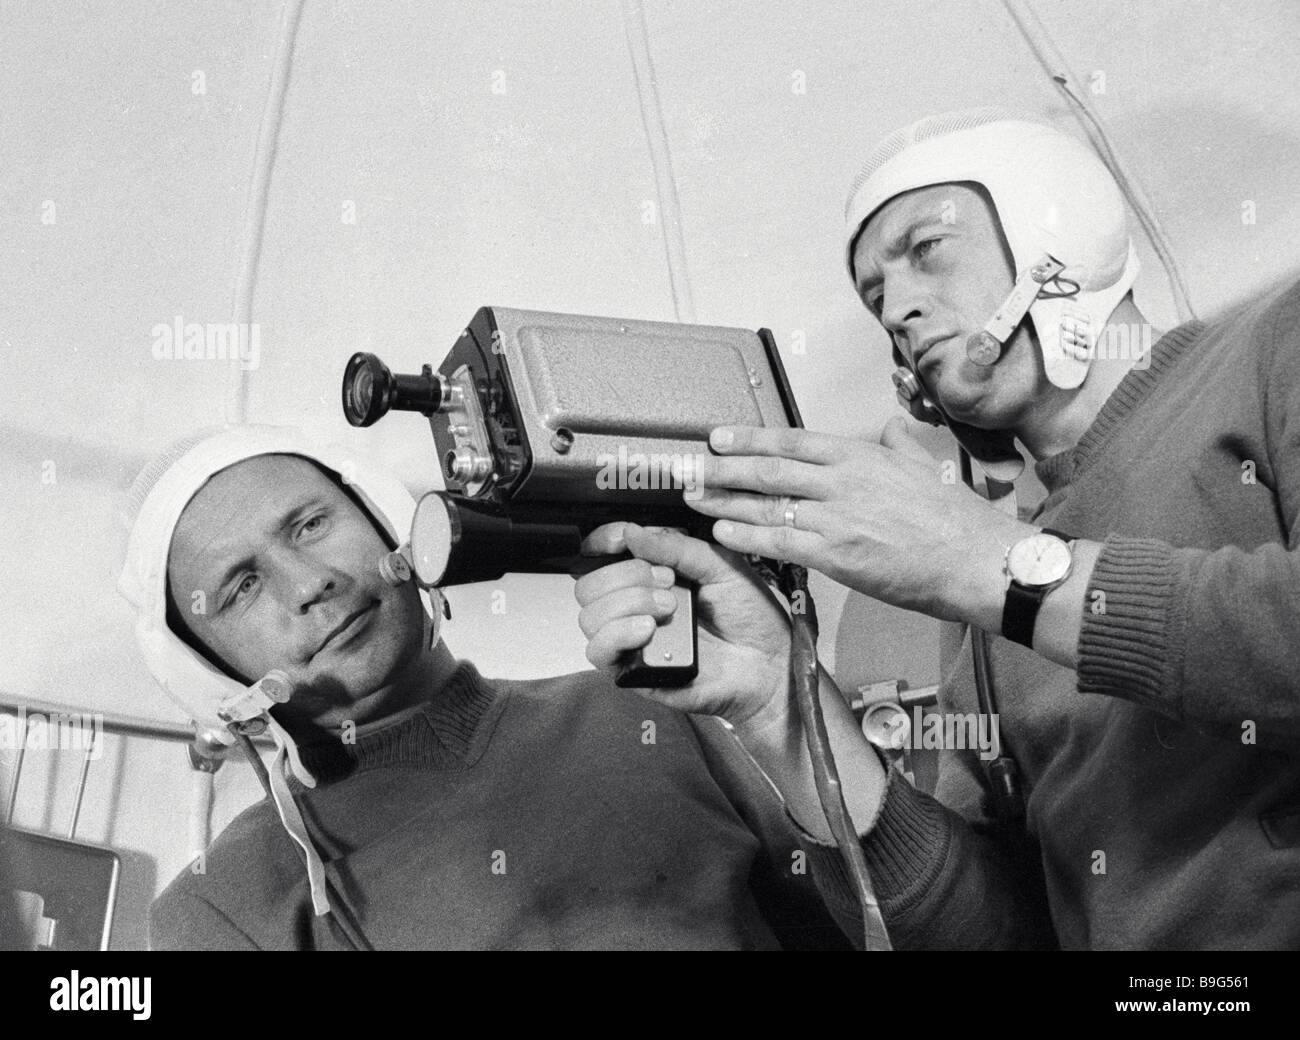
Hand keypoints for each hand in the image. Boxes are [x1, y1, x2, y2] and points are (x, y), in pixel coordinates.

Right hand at [574, 522, 791, 727]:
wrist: (769, 663)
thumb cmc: (750, 617)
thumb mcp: (720, 566)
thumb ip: (676, 547)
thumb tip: (633, 532)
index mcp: (651, 575)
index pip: (603, 555)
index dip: (602, 542)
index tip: (618, 539)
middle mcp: (635, 606)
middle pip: (589, 584)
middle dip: (625, 575)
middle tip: (667, 581)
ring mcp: (631, 639)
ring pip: (589, 616)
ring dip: (626, 603)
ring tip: (669, 607)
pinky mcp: (633, 670)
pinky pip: (598, 652)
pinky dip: (618, 633)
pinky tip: (650, 629)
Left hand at [686, 416, 1033, 628]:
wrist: (976, 560)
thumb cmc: (955, 521)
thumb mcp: (925, 467)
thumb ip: (899, 444)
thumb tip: (891, 425)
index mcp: (862, 457)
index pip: (793, 441)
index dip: (751, 438)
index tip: (720, 437)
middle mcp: (844, 481)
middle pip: (770, 469)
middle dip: (724, 469)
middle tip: (690, 468)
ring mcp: (839, 517)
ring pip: (768, 505)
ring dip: (725, 502)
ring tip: (694, 499)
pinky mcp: (838, 555)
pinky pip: (781, 542)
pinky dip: (747, 537)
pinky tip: (722, 533)